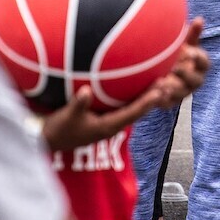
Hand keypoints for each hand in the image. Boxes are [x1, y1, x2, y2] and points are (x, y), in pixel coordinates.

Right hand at [41, 20, 206, 151]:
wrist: (51, 141)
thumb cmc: (60, 129)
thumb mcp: (67, 116)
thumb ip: (78, 104)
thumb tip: (86, 90)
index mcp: (108, 126)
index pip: (132, 113)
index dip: (147, 102)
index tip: (160, 91)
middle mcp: (113, 124)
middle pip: (138, 109)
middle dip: (153, 97)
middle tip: (168, 81)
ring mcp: (109, 120)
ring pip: (132, 106)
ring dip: (145, 94)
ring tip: (160, 78)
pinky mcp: (103, 115)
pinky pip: (122, 104)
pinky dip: (131, 93)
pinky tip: (135, 79)